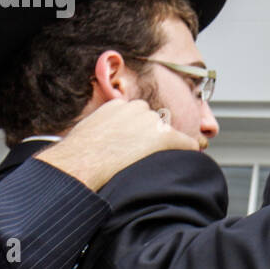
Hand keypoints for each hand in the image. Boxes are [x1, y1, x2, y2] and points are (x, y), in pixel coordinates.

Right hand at [36, 99, 198, 190]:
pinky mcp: (163, 136)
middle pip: (154, 122)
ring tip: (153, 162)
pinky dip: (188, 149)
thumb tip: (105, 142)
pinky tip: (191, 156)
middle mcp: (137, 109)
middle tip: (141, 156)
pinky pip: (185, 142)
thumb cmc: (78, 154)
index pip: (137, 115)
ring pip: (167, 132)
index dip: (139, 131)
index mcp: (117, 106)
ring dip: (164, 146)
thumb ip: (103, 130)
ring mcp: (151, 122)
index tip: (137, 143)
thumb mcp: (87, 132)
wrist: (83, 161)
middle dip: (151, 137)